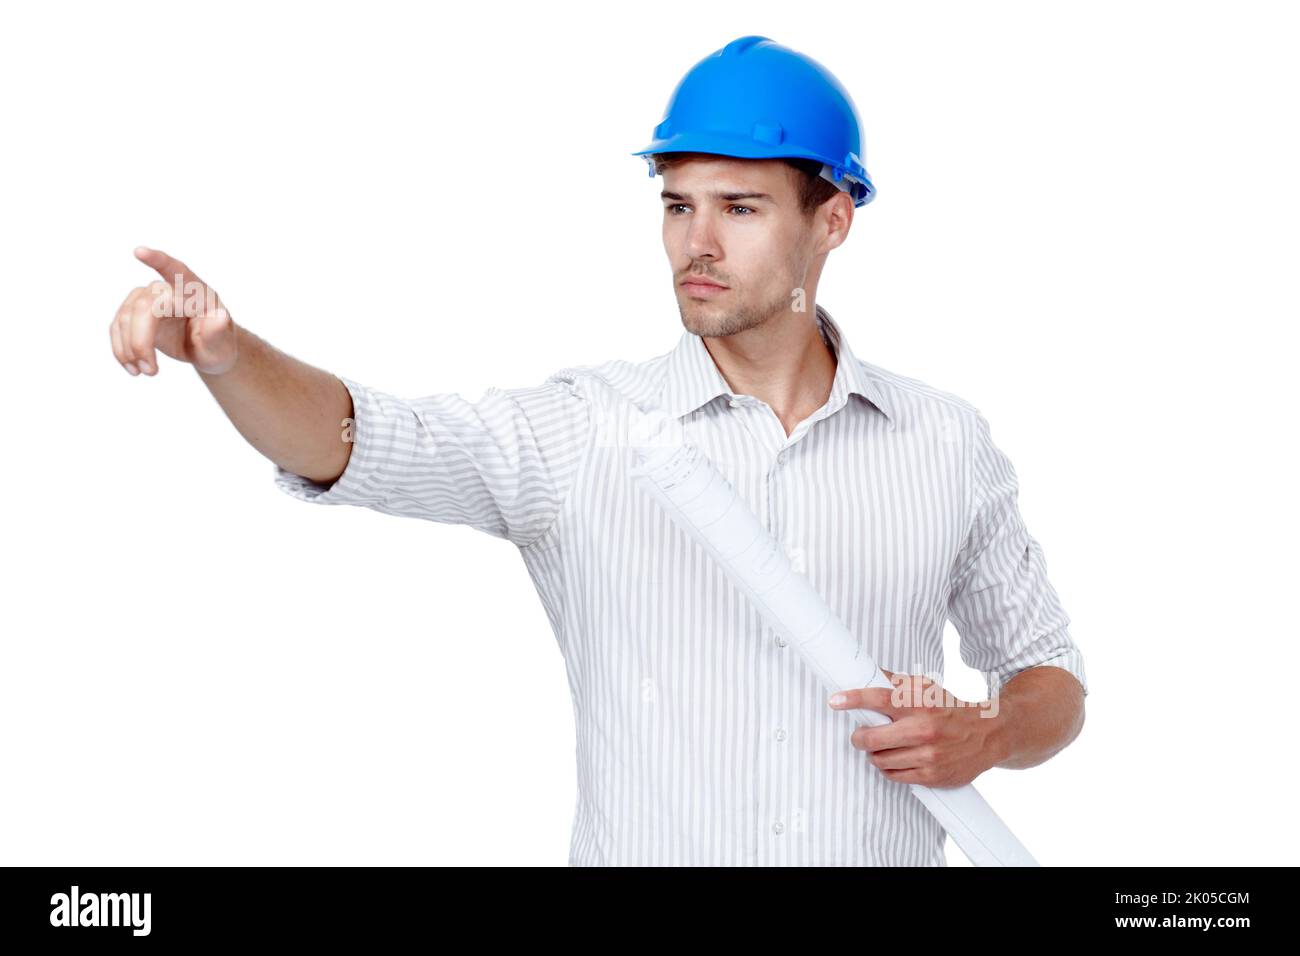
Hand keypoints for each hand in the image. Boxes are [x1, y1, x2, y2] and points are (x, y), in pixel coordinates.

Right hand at [109, 247, 237, 375]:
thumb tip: (221, 317)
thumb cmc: (219, 345)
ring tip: (144, 372)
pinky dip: (120, 349)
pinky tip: (132, 368)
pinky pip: (118, 326)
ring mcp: (150, 300)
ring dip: (128, 348)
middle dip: (140, 341)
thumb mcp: (223, 346)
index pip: (177, 271)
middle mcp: (169, 291)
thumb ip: (218, 333)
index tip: (139, 252)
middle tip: (150, 372)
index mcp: (196, 293)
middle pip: (144, 306)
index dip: (158, 261)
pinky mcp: (135, 313)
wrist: (208, 351)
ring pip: (126, 316)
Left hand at [827, 668, 1004, 788]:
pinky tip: (895, 760)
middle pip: (872, 738)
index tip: (836, 701)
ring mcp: (928, 755)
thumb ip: (898, 683)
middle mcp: (923, 730)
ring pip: (880, 760)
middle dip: (859, 737)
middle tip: (860, 734)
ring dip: (874, 754)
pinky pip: (894, 776)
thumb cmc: (952, 710)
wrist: (988, 734)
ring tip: (881, 747)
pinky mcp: (932, 776)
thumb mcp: (928, 688)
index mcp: (920, 704)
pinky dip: (889, 768)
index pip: (880, 699)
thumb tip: (869, 674)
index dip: (853, 699)